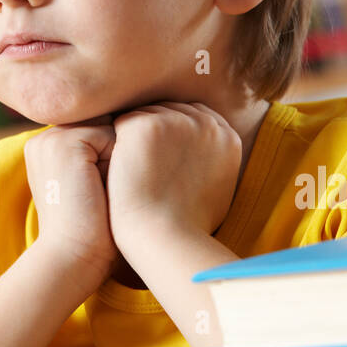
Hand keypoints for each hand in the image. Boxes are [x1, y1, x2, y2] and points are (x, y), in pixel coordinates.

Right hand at [25, 116, 117, 290]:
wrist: (73, 258)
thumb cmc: (91, 231)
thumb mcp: (94, 186)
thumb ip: (102, 157)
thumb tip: (143, 132)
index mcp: (47, 148)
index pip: (96, 127)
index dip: (119, 149)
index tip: (130, 176)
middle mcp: (45, 138)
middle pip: (104, 122)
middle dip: (122, 147)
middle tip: (128, 182)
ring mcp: (52, 139)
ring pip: (110, 126)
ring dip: (123, 152)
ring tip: (118, 188)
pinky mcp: (66, 144)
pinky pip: (111, 133)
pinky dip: (123, 158)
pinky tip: (117, 186)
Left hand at [105, 102, 241, 254]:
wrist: (166, 238)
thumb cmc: (188, 223)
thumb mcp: (218, 187)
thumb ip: (212, 157)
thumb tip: (200, 148)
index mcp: (227, 135)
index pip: (193, 115)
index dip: (174, 134)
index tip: (163, 155)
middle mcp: (206, 122)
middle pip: (169, 109)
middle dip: (155, 131)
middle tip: (145, 166)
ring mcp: (176, 120)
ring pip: (146, 113)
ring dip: (136, 138)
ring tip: (135, 172)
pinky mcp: (146, 124)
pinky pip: (123, 122)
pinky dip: (118, 143)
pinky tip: (122, 169)